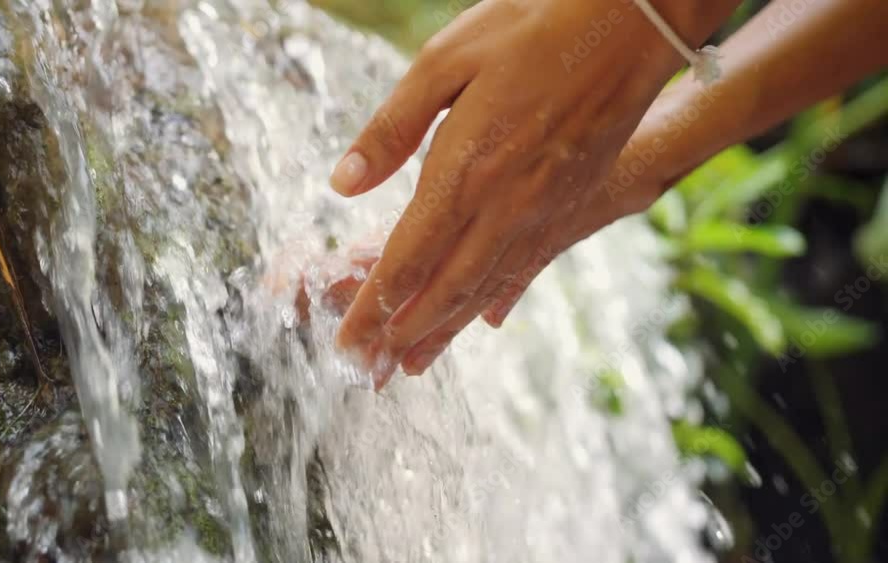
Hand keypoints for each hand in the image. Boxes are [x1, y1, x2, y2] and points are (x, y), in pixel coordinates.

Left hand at [329, 0, 692, 387]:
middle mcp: (504, 206)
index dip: (373, 307)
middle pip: (443, 289)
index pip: (406, 260)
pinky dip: (496, 301)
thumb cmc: (536, 25)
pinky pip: (525, 267)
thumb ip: (393, 129)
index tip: (348, 344)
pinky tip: (488, 319)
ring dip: (444, 329)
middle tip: (372, 371)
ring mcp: (541, 210)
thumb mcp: (446, 59)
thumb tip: (344, 185)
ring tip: (414, 363)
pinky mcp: (569, 202)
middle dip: (401, 333)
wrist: (637, 21)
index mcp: (464, 171)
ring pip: (484, 287)